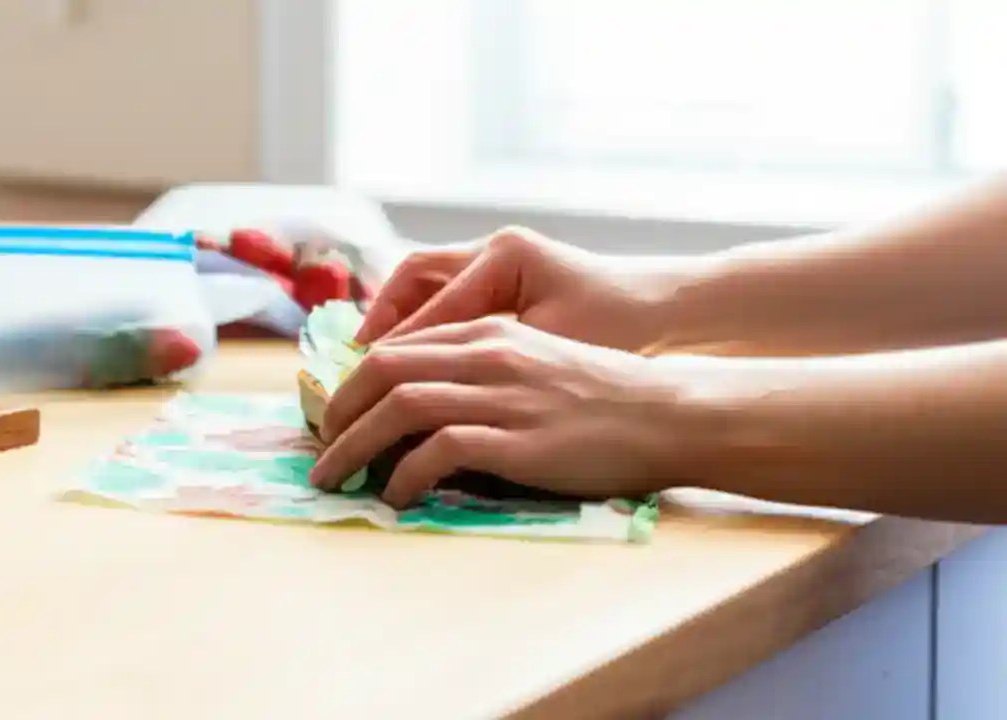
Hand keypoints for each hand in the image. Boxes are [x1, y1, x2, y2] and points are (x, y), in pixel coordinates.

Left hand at [308, 318, 689, 507]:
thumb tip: (421, 409)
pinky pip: (438, 451)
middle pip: (383, 370)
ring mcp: (501, 395)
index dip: (354, 383)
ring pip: (398, 407)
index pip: (398, 347)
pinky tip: (396, 496)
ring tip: (333, 478)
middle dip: (338, 411)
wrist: (667, 413)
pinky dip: (405, 475)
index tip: (334, 417)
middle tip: (320, 449)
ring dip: (353, 445)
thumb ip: (479, 373)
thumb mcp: (534, 363)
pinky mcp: (518, 440)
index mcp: (488, 332)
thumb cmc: (603, 396)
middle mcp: (487, 354)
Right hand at [355, 227, 689, 352]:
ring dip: (398, 319)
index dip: (398, 347)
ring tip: (374, 363)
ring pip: (425, 281)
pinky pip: (446, 293)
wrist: (666, 309)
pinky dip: (425, 322)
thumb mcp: (553, 351)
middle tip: (356, 365)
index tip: (367, 382)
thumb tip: (425, 395)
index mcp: (505, 257)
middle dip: (382, 320)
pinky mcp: (504, 275)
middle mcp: (494, 248)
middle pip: (414, 276)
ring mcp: (498, 257)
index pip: (433, 303)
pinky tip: (417, 360)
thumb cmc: (619, 331)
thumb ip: (490, 362)